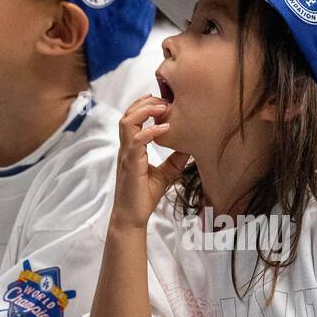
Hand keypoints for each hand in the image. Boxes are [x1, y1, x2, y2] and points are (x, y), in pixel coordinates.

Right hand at [109, 95, 189, 231]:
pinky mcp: (131, 166)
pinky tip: (165, 129)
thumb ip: (174, 161)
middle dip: (143, 103)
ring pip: (127, 123)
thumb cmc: (143, 197)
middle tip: (163, 99)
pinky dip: (150, 132)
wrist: (132, 217)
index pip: (132, 119)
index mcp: (132, 149)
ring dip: (144, 111)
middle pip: (127, 115)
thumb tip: (189, 148)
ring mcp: (127, 156)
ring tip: (162, 107)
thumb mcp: (164, 175)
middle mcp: (126, 149)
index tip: (160, 101)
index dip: (143, 106)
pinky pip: (136, 142)